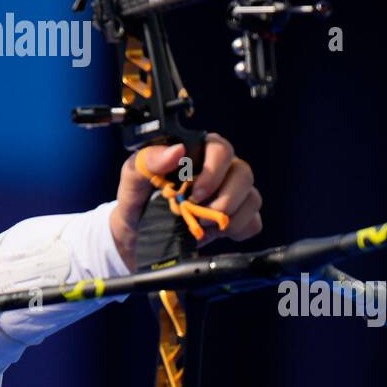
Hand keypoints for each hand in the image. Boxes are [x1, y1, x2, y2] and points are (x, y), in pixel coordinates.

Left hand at [109, 132, 262, 269]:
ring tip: (203, 226)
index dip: (214, 171)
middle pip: (244, 174)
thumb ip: (150, 160)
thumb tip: (177, 151)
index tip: (197, 192)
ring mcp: (232, 196)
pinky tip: (215, 233)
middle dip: (225, 199)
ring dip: (230, 217)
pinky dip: (238, 230)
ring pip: (253, 198)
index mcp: (197, 154)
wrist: (137, 237)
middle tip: (199, 214)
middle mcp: (220, 171)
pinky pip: (254, 222)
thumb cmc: (137, 201)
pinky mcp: (237, 219)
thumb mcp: (133, 178)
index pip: (221, 149)